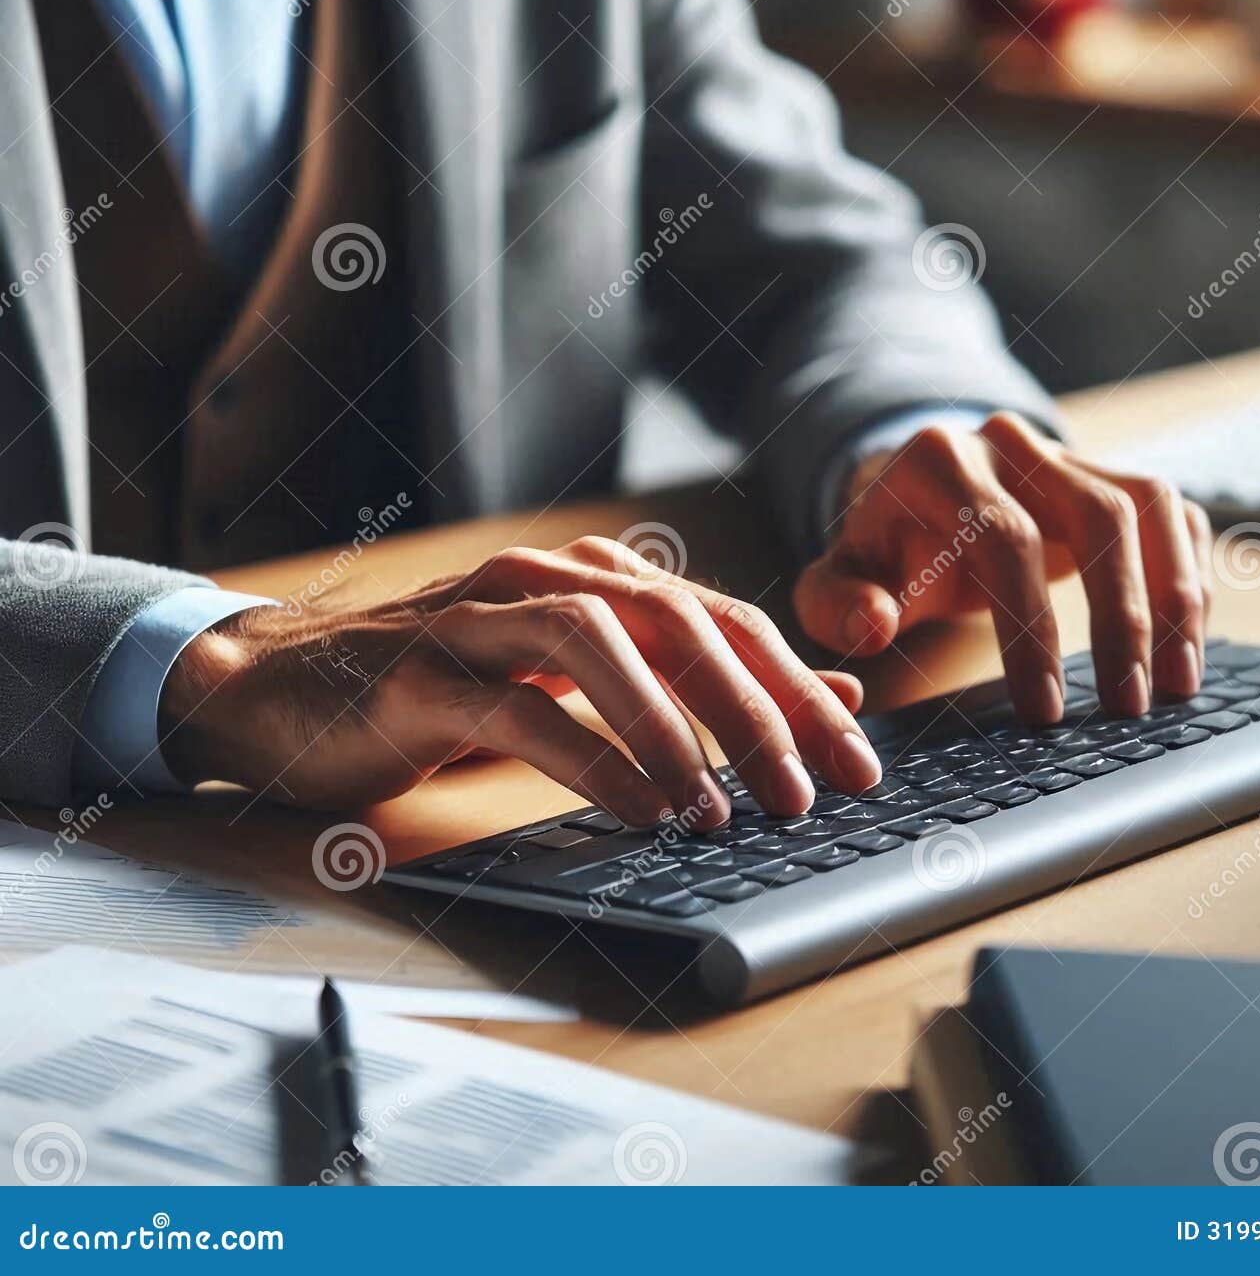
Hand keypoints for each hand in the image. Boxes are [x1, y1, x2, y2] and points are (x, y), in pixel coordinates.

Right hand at [159, 536, 879, 822]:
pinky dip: (589, 757)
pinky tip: (636, 809)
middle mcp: (545, 581)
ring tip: (721, 806)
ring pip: (601, 645)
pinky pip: (520, 710)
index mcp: (594, 579)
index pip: (722, 618)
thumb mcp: (577, 679)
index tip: (856, 760)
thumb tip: (827, 694)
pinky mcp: (419, 676)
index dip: (796, 686)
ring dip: (675, 726)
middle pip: (679, 622)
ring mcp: (477, 620)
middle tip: (809, 789)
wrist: (277, 685)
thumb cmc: (440, 685)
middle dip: (757, 708)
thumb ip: (692, 680)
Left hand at [795, 414, 1212, 722]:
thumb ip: (836, 605)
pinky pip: (1174, 514)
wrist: (919, 503)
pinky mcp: (1114, 474)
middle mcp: (1013, 443)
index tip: (1045, 710)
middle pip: (1095, 515)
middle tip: (1125, 706)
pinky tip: (1185, 646)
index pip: (1003, 537)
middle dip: (1119, 617)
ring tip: (1176, 682)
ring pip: (1149, 503)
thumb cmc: (885, 555)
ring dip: (1174, 595)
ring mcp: (1072, 453)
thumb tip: (873, 625)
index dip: (1030, 625)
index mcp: (940, 460)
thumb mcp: (838, 580)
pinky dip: (1189, 578)